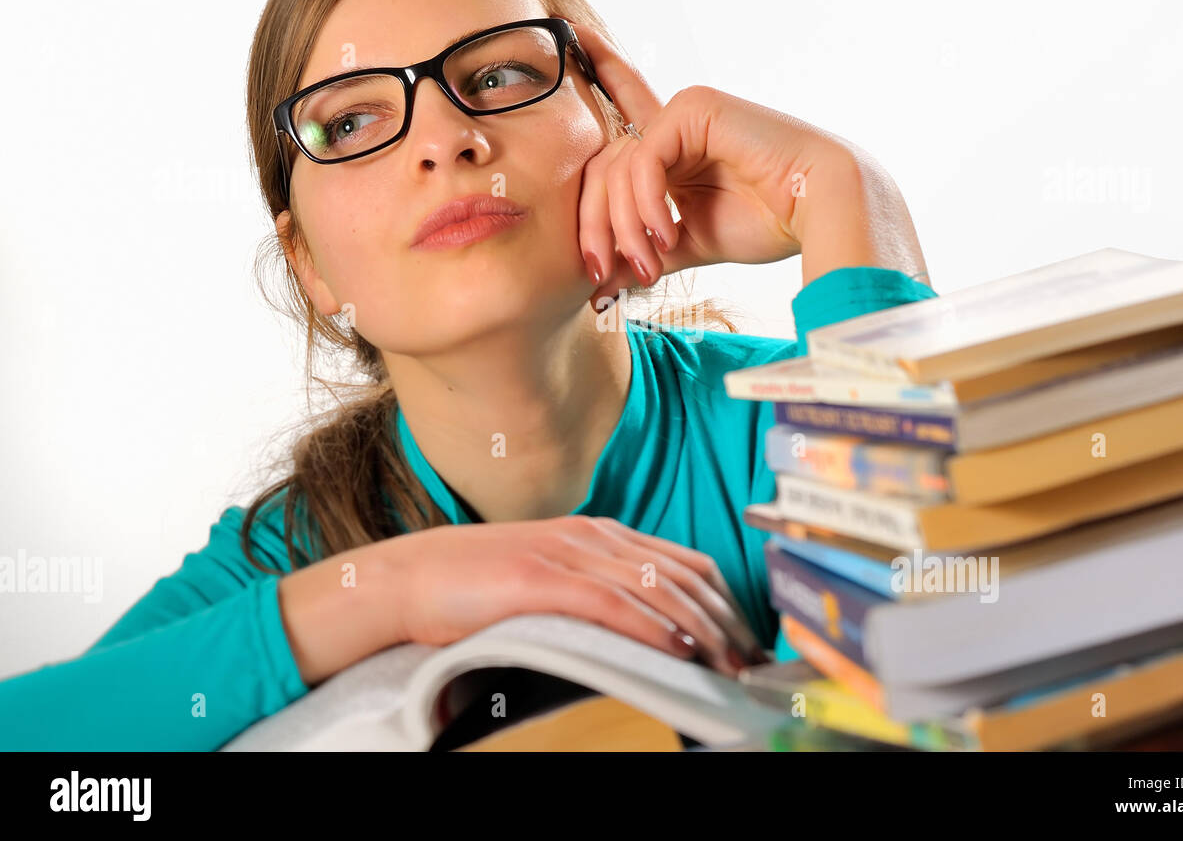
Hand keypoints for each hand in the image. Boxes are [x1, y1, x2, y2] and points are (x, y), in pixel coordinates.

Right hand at [393, 515, 768, 677]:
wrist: (413, 575)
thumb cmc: (479, 584)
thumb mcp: (552, 577)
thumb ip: (597, 589)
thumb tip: (647, 627)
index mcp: (600, 533)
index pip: (687, 563)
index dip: (727, 603)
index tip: (747, 642)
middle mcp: (594, 536)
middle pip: (685, 575)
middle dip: (727, 622)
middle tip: (752, 664)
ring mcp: (570, 553)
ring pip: (658, 588)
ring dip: (702, 630)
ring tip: (728, 666)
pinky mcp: (544, 577)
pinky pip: (613, 602)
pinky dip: (652, 625)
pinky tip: (677, 649)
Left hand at [572, 22, 859, 309]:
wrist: (819, 209)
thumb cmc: (769, 222)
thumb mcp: (689, 243)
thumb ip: (644, 253)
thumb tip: (599, 288)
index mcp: (675, 148)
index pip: (622, 116)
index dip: (602, 75)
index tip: (574, 36)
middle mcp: (675, 124)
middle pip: (603, 168)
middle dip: (597, 227)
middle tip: (603, 272)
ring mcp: (684, 111)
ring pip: (618, 169)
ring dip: (626, 227)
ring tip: (649, 265)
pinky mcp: (694, 108)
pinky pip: (643, 159)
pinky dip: (646, 203)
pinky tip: (665, 232)